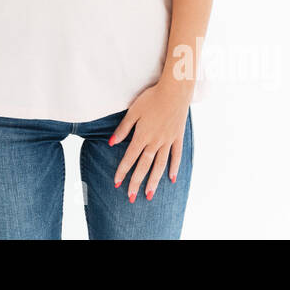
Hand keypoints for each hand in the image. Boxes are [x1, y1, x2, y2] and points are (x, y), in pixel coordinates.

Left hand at [109, 77, 193, 201]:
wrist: (174, 91)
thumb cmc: (151, 98)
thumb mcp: (133, 111)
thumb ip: (123, 129)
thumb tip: (111, 143)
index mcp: (142, 136)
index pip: (129, 158)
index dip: (122, 171)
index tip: (116, 183)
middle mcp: (155, 142)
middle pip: (144, 166)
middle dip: (136, 182)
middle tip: (131, 197)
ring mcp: (168, 141)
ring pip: (160, 166)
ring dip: (153, 181)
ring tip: (149, 195)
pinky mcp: (178, 138)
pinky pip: (176, 156)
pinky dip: (174, 168)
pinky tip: (171, 179)